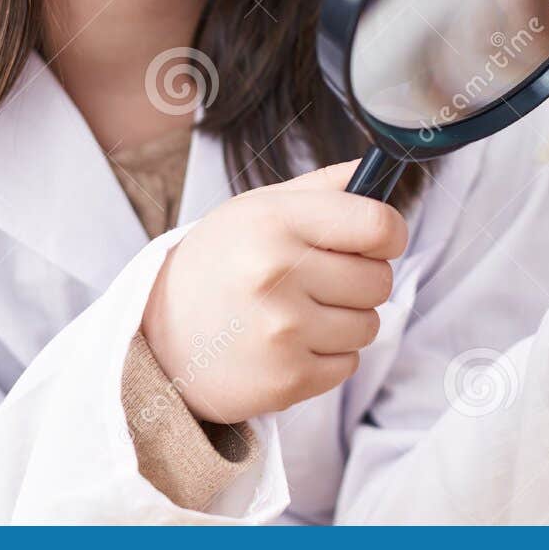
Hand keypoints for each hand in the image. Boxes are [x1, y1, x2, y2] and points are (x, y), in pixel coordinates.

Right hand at [140, 162, 407, 423]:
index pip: (377, 225)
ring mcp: (283, 331)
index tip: (379, 240)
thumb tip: (378, 170)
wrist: (159, 336)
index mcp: (275, 222)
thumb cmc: (219, 262)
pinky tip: (290, 343)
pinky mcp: (287, 379)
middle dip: (362, 279)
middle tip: (321, 279)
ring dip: (346, 320)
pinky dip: (329, 355)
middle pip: (379, 280)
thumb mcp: (258, 208)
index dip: (390, 233)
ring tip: (299, 311)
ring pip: (369, 325)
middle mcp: (278, 274)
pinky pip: (349, 364)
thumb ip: (324, 187)